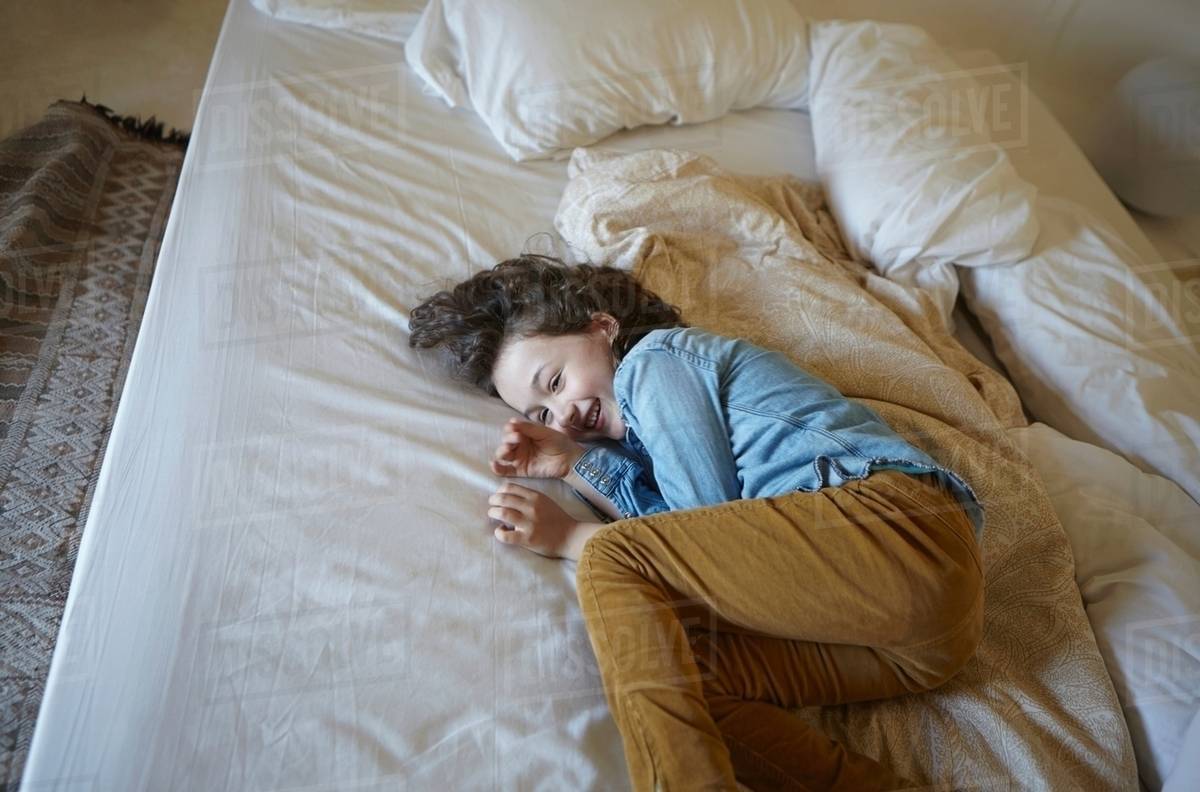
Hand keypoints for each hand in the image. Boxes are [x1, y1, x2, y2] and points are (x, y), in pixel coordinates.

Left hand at [488, 483, 603, 559]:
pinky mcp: (527, 539)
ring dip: (493, 513)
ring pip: (503, 513)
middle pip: (503, 499)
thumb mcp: (545, 501)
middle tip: (492, 506)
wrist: (571, 536)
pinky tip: (500, 531)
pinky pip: (506, 535)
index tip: (498, 496)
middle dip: (493, 501)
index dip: (499, 491)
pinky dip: (499, 533)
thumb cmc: (557, 519)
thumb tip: (507, 498)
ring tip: (493, 516)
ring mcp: (529, 523)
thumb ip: (529, 498)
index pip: (510, 487)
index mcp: (535, 497)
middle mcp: (531, 508)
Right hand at [490, 418, 584, 479]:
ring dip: (502, 451)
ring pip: (503, 455)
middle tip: (517, 438)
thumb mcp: (544, 432)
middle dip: (508, 440)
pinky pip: (505, 470)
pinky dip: (497, 468)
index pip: (510, 430)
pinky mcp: (520, 470)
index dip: (510, 429)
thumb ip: (528, 428)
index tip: (514, 428)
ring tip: (509, 449)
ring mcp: (519, 458)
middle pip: (505, 442)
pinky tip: (494, 464)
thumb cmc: (559, 442)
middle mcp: (519, 446)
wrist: (569, 459)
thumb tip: (511, 421)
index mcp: (524, 434)